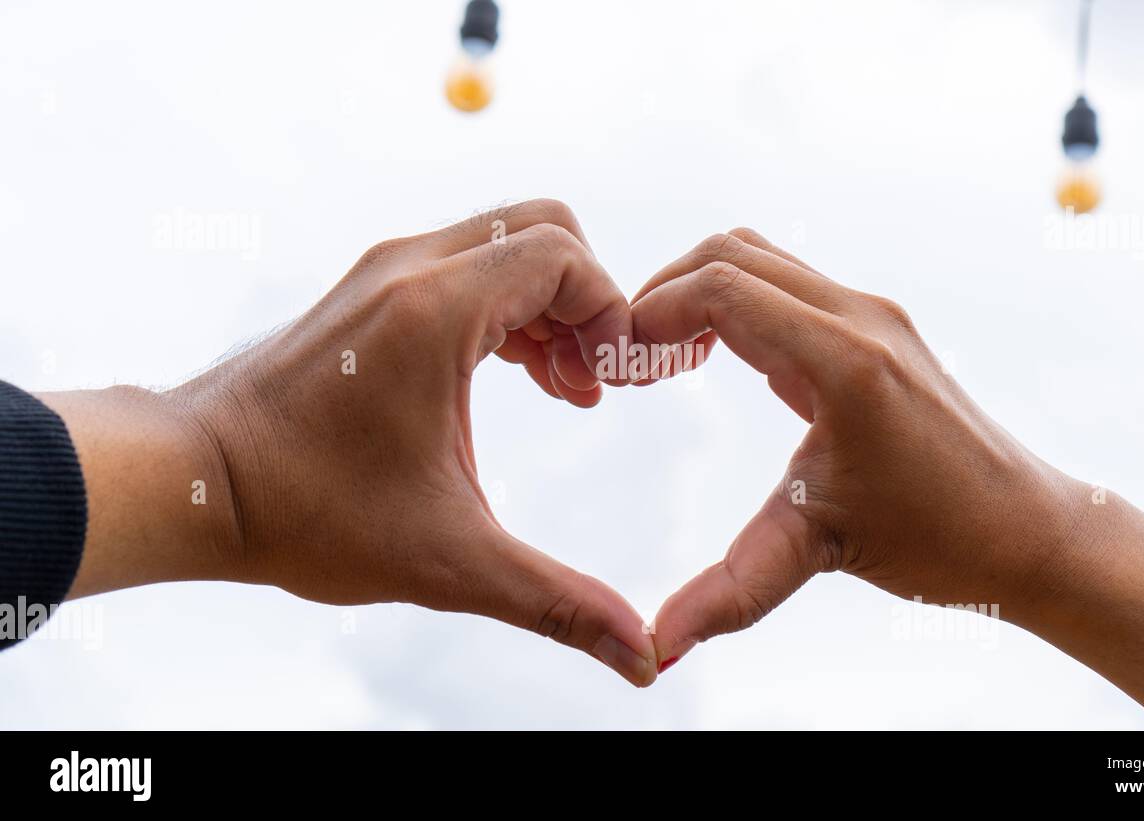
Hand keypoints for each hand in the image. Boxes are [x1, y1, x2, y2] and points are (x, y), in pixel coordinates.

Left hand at [51, 199, 658, 686]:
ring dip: (550, 306)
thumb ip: (556, 602)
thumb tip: (642, 659)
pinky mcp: (370, 291)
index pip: (564, 256)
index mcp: (435, 312)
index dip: (613, 311)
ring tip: (566, 388)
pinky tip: (519, 376)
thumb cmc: (306, 514)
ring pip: (504, 243)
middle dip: (589, 300)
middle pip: (544, 229)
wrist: (194, 483)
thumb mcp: (448, 561)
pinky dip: (508, 307)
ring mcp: (385, 273)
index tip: (616, 383)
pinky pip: (466, 266)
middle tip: (596, 379)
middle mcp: (410, 270)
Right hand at [633, 228, 1143, 728]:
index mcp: (843, 360)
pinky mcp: (877, 328)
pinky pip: (789, 284)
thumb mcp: (819, 553)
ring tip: (663, 357)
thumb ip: (730, 592)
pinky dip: (737, 302)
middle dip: (665, 292)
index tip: (618, 359)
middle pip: (733, 253)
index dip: (654, 312)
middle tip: (627, 357)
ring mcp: (873, 316)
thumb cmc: (939, 540)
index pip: (723, 289)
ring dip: (701, 290)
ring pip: (761, 258)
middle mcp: (859, 318)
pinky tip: (714, 358)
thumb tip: (655, 648)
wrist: (1028, 529)